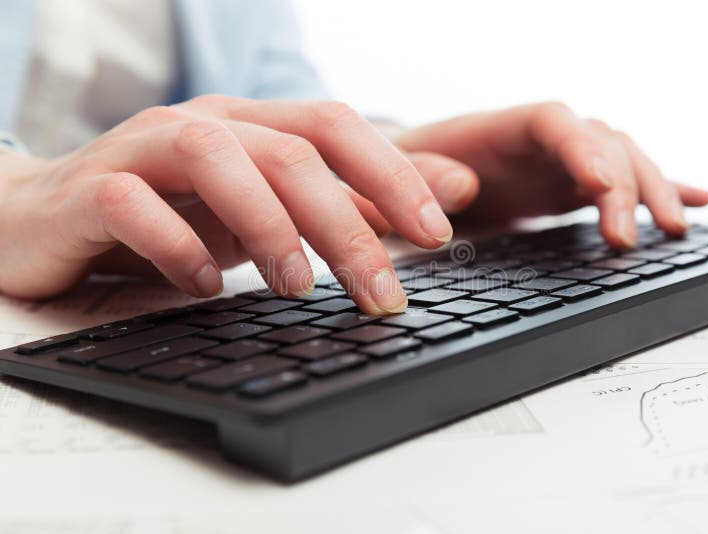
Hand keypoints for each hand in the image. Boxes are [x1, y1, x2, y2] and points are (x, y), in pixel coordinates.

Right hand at [0, 97, 456, 313]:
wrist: (44, 218)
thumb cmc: (170, 213)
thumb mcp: (270, 210)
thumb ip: (352, 199)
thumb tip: (450, 193)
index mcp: (250, 126)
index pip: (335, 127)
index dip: (393, 173)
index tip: (438, 233)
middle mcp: (202, 126)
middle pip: (289, 152)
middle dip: (346, 224)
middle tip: (381, 292)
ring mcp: (141, 151)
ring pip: (215, 160)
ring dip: (268, 226)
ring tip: (297, 287)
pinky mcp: (89, 190)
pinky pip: (133, 204)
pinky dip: (179, 245)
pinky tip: (207, 285)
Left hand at [383, 102, 707, 247]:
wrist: (395, 182)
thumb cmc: (389, 176)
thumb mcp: (390, 177)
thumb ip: (419, 179)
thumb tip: (464, 186)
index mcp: (494, 129)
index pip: (551, 121)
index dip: (581, 147)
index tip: (598, 184)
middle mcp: (535, 142)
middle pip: (599, 142)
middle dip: (624, 185)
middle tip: (629, 239)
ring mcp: (554, 165)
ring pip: (620, 163)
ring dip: (651, 191)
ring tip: (674, 228)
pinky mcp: (562, 190)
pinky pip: (617, 187)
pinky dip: (656, 192)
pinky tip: (697, 203)